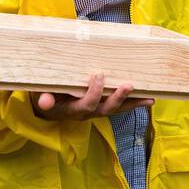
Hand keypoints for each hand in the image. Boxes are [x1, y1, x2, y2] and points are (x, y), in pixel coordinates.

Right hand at [30, 72, 154, 120]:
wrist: (46, 106)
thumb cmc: (44, 95)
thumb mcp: (39, 96)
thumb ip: (44, 98)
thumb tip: (45, 102)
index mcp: (72, 109)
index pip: (87, 104)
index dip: (95, 92)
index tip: (99, 74)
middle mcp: (87, 113)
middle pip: (106, 109)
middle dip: (118, 98)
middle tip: (128, 85)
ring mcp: (96, 111)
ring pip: (116, 109)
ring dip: (132, 103)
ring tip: (148, 98)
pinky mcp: (102, 107)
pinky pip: (120, 107)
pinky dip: (134, 103)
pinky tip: (148, 99)